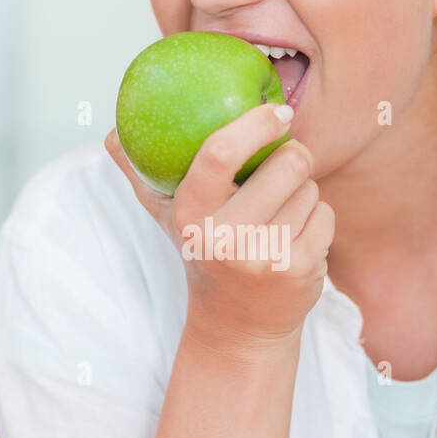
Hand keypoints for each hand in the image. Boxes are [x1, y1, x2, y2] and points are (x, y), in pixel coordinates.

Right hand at [105, 105, 334, 350]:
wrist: (238, 326)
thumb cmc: (204, 254)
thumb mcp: (169, 218)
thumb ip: (141, 175)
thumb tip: (111, 135)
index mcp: (190, 216)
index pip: (219, 153)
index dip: (255, 123)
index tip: (277, 111)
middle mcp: (226, 238)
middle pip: (288, 162)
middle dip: (293, 156)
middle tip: (281, 167)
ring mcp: (266, 256)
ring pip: (310, 189)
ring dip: (303, 193)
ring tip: (278, 215)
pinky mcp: (300, 269)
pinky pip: (324, 215)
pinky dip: (316, 220)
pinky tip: (294, 238)